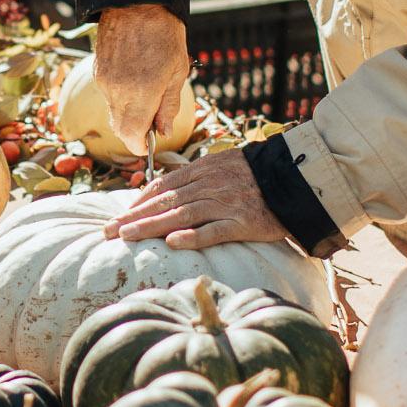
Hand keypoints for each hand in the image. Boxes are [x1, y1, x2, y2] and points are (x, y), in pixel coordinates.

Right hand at [93, 4, 188, 156]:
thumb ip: (168, 105)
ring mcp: (105, 82)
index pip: (132, 136)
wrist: (137, 1)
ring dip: (128, 112)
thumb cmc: (164, 33)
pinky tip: (134, 78)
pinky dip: (120, 96)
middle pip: (120, 128)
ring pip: (114, 112)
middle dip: (135, 132)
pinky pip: (108, 95)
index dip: (141, 146)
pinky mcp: (97, 71)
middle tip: (152, 122)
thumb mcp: (178, 71)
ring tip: (146, 90)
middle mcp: (118, 91)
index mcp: (142, 93)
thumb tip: (162, 131)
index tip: (149, 146)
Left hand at [105, 148, 289, 247]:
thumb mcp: (224, 164)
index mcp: (204, 170)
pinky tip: (172, 243)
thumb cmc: (257, 176)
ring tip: (128, 237)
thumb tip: (164, 183)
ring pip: (182, 215)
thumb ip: (195, 174)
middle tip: (109, 231)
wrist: (297, 180)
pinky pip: (215, 230)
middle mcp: (211, 185)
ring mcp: (227, 203)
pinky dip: (193, 236)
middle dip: (134, 217)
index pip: (163, 186)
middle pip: (166, 201)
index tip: (118, 216)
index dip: (138, 201)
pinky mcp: (244, 222)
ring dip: (152, 227)